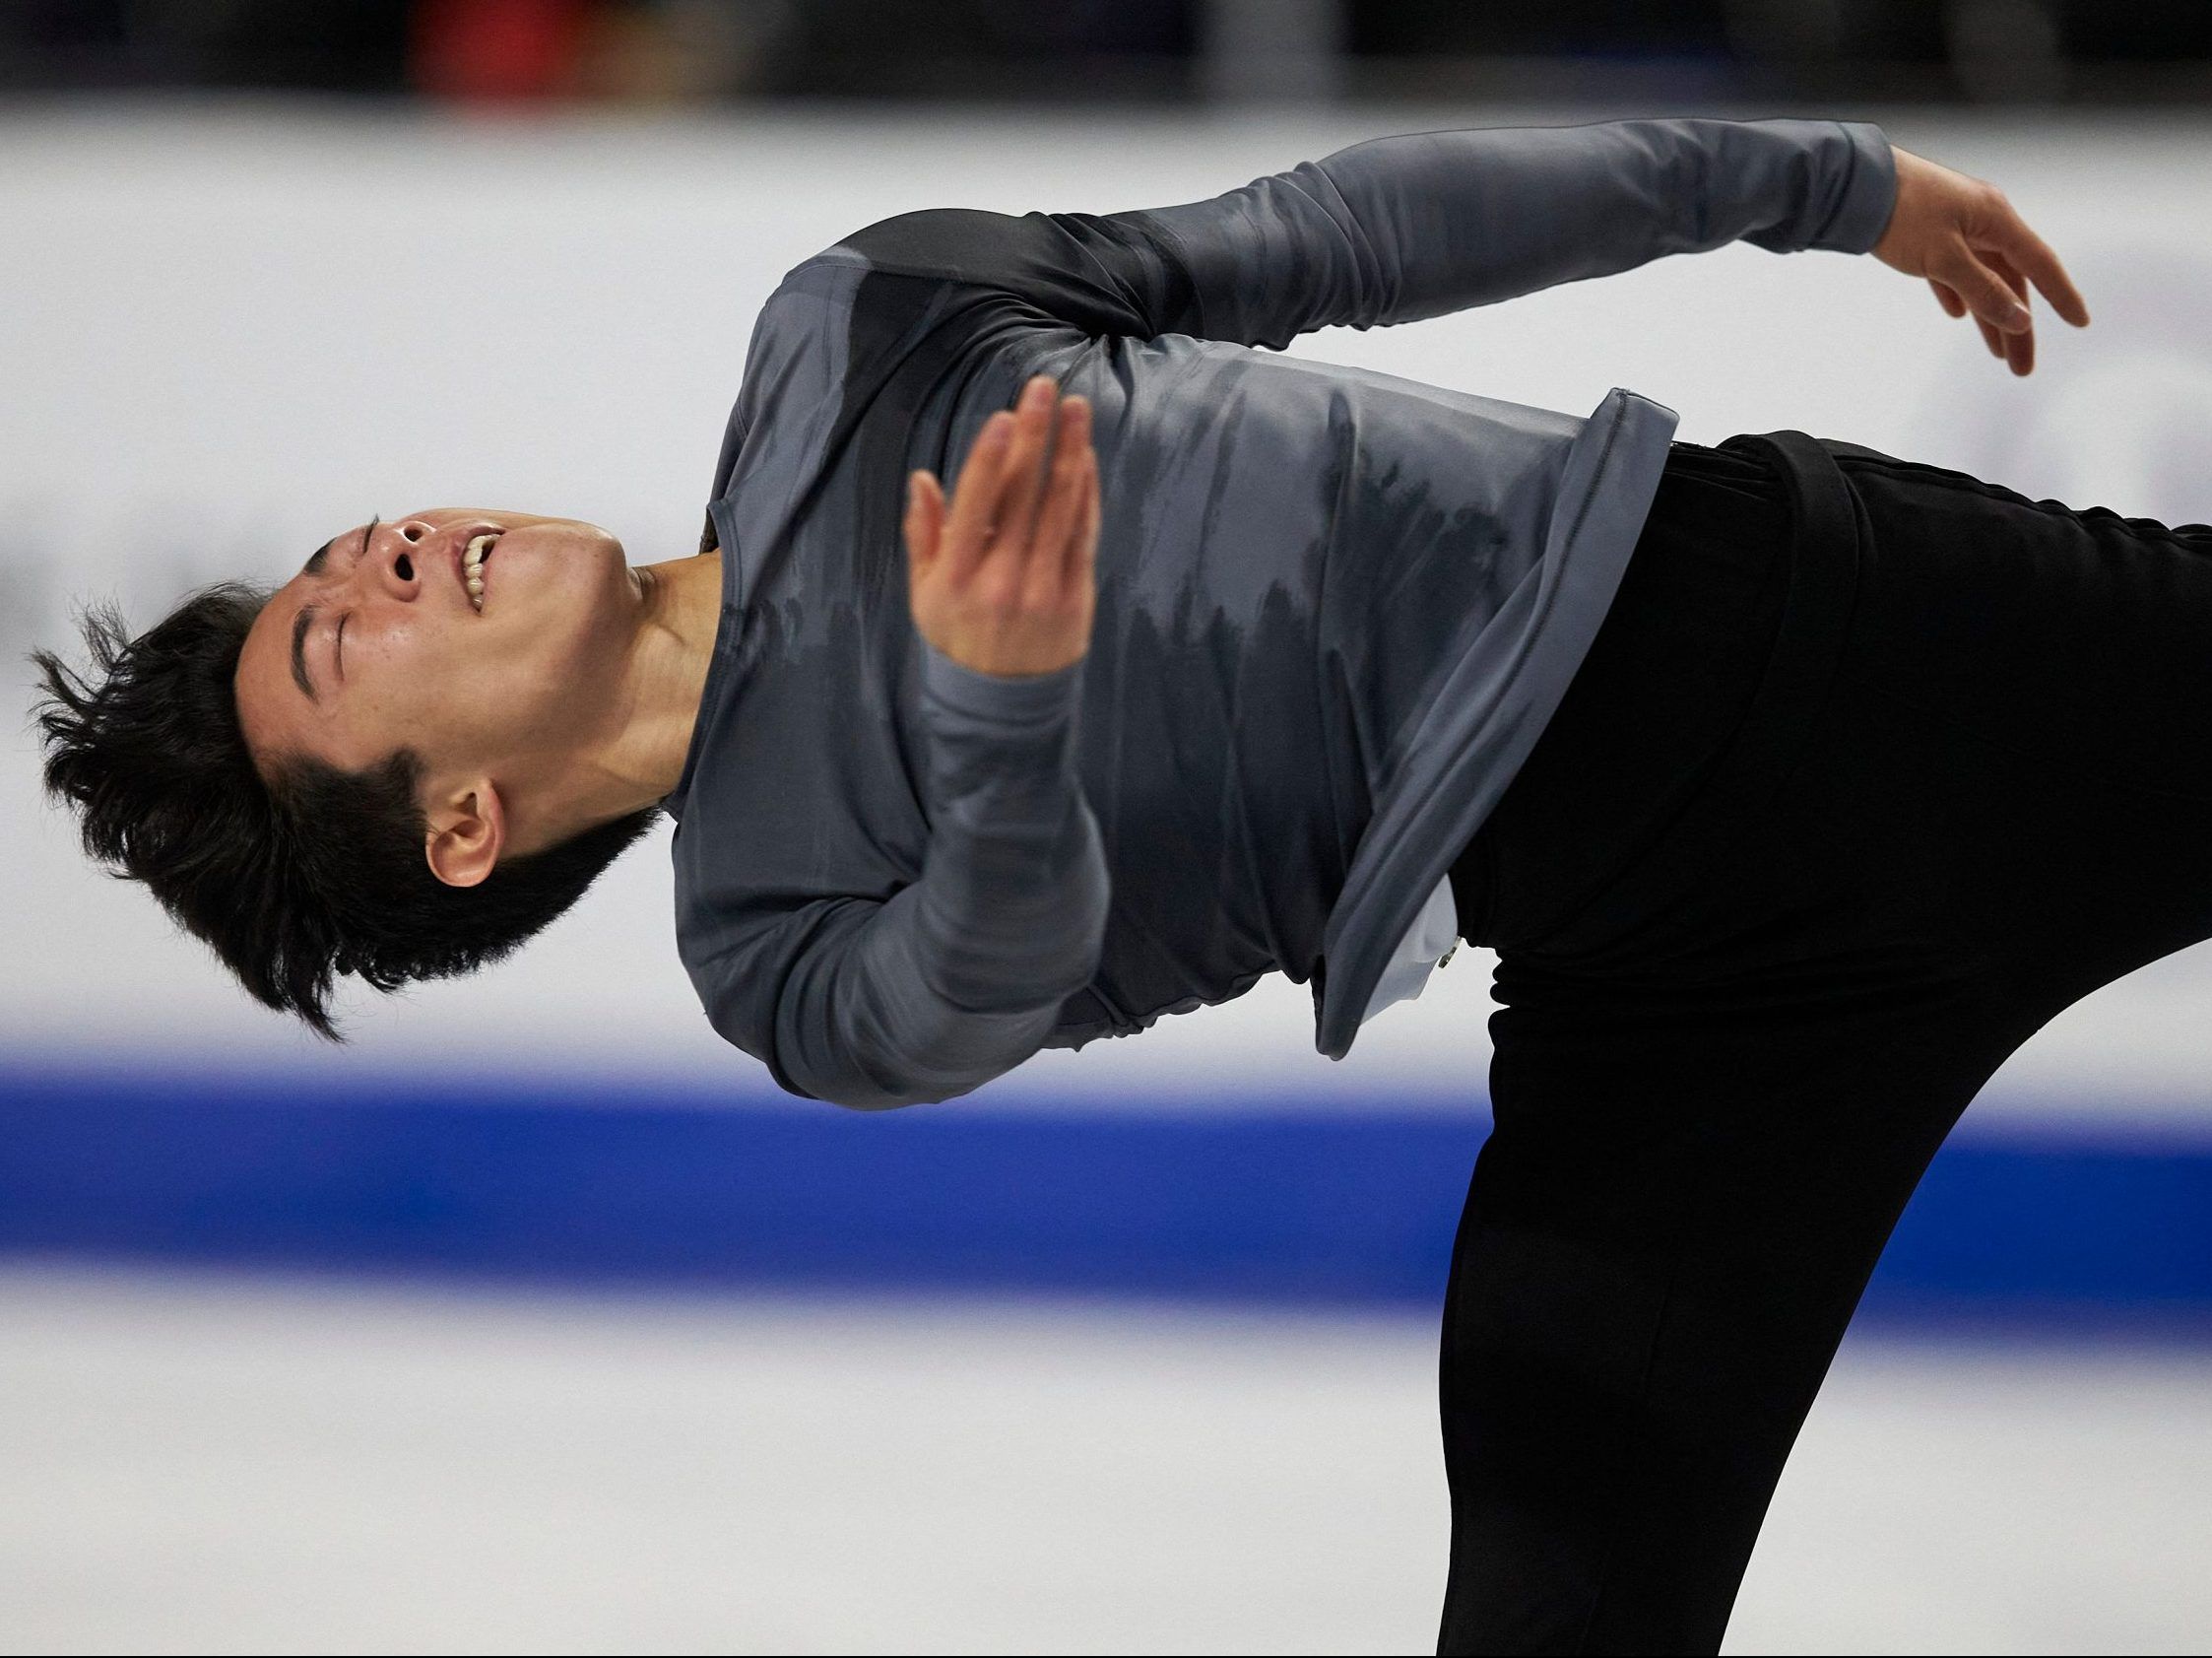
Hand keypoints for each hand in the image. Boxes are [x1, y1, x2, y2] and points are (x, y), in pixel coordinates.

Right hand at [905, 374, 1099, 677]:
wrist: (1003, 702)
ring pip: (1060, 509)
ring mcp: (1042, 589)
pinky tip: (1085, 457)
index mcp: (957, 577)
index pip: (975, 508)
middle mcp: (1001, 581)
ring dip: (1071, 452)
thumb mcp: (925, 592)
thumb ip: (924, 535)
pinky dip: (1086, 493)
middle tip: (1045, 389)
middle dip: (1035, 437)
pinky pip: (1082, 534)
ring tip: (1076, 409)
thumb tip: (923, 479)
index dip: (991, 461)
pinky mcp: (1075, 596)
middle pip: (1023, 497)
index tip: (1004, 417)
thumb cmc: (957, 635)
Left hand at [1872, 145, 2090, 376]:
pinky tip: (1958, 314)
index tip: (2080, 322)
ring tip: (1997, 354)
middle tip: (2021, 369)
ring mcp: (1955, 226)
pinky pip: (1952, 270)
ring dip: (1989, 316)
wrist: (1853, 184)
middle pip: (2010, 280)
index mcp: (1995, 220)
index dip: (2061, 295)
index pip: (2039, 263)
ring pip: (1982, 278)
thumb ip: (1984, 290)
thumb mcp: (1944, 258)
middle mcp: (1982, 221)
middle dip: (2017, 326)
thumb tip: (2020, 320)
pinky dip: (1957, 293)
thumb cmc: (1900, 213)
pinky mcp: (1927, 233)